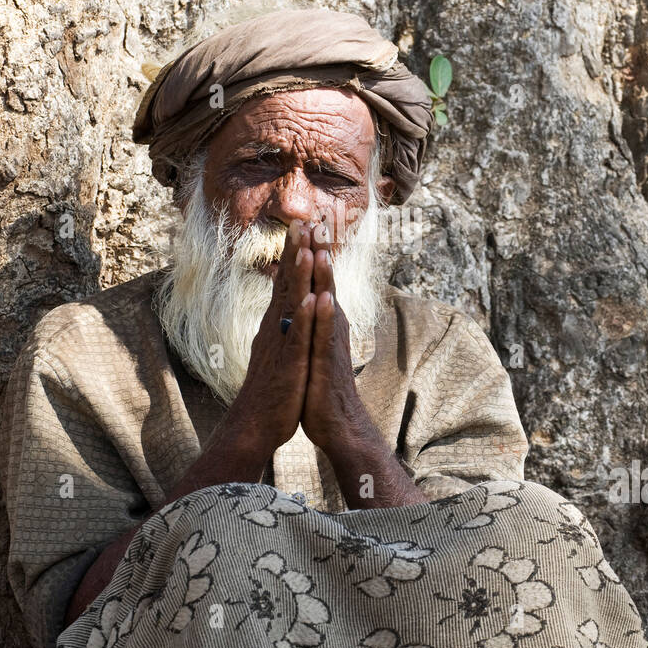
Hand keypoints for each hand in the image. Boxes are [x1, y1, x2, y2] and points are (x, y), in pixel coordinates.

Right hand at [224, 219, 316, 450]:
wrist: (255, 425)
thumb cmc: (270, 389)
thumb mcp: (278, 350)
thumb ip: (281, 327)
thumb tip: (285, 308)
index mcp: (277, 324)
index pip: (286, 281)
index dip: (295, 253)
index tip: (303, 225)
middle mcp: (276, 328)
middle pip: (287, 283)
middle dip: (296, 251)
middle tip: (302, 220)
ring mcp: (281, 344)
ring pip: (291, 304)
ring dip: (299, 276)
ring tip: (307, 248)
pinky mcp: (289, 364)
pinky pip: (298, 338)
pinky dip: (305, 318)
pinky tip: (312, 300)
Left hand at [299, 237, 428, 508]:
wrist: (340, 428)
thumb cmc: (325, 391)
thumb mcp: (315, 352)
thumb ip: (314, 328)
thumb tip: (311, 306)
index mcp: (325, 325)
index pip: (318, 282)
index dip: (313, 253)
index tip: (307, 224)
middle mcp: (331, 329)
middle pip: (326, 284)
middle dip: (321, 252)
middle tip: (317, 219)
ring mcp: (331, 346)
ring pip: (328, 304)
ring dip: (325, 277)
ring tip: (322, 248)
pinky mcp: (327, 364)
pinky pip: (324, 336)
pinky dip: (323, 316)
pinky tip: (322, 298)